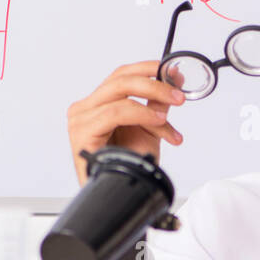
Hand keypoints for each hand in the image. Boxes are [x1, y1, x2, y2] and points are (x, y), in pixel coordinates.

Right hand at [66, 60, 185, 184]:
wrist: (122, 190)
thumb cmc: (130, 163)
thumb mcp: (150, 126)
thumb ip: (158, 101)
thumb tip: (174, 77)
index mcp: (98, 103)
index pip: (121, 75)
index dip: (146, 68)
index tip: (170, 69)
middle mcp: (86, 108)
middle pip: (120, 79)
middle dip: (154, 84)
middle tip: (178, 95)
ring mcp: (81, 119)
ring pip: (119, 94)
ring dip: (151, 102)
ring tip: (168, 115)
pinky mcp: (82, 132)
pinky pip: (114, 113)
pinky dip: (140, 114)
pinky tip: (156, 122)